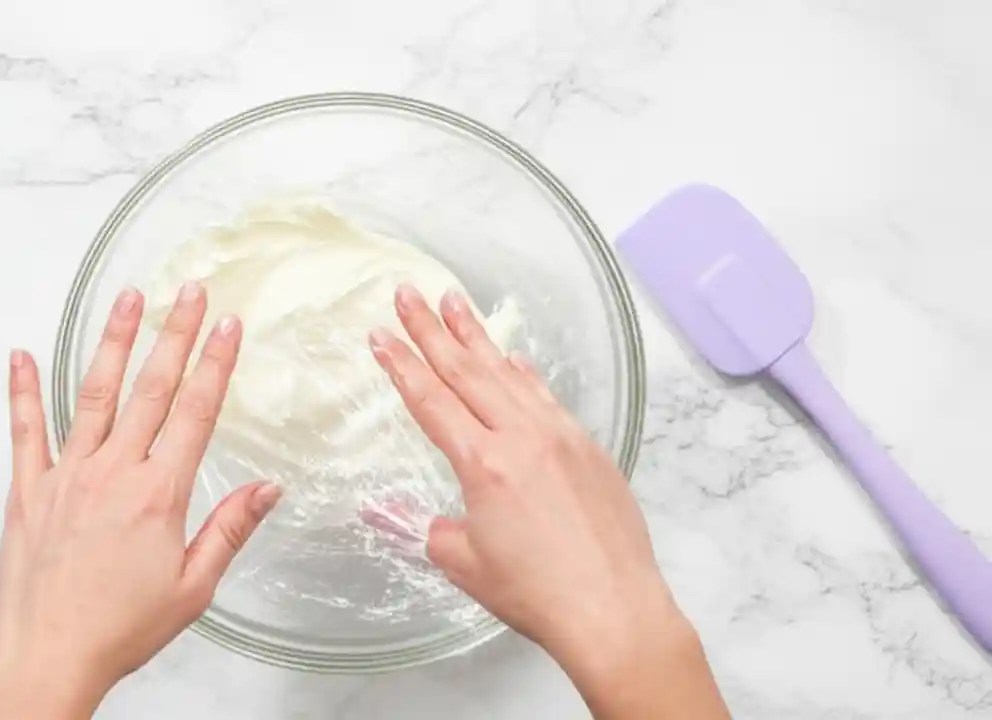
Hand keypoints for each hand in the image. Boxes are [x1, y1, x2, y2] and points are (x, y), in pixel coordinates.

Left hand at [0, 284, 279, 719]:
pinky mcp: (29, 489)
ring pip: (94, 393)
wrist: (47, 654)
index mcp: (159, 493)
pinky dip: (22, 390)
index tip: (228, 324)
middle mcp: (114, 472)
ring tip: (128, 300)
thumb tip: (268, 488)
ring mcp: (67, 475)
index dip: (215, 363)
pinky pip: (26, 430)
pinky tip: (20, 355)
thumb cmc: (120, 628)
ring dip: (113, 342)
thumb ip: (230, 529)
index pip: (196, 412)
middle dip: (174, 334)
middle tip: (188, 291)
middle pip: (151, 388)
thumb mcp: (193, 587)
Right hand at [369, 284, 727, 719]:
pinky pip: (546, 396)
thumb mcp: (462, 562)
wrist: (613, 608)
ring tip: (453, 301)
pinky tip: (511, 355)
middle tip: (407, 292)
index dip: (401, 365)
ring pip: (508, 373)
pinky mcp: (588, 448)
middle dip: (431, 329)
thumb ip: (420, 527)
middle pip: (466, 371)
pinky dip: (523, 372)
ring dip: (476, 336)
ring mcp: (560, 436)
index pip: (431, 401)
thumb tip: (382, 512)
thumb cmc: (535, 593)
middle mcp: (521, 437)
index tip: (379, 335)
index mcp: (483, 463)